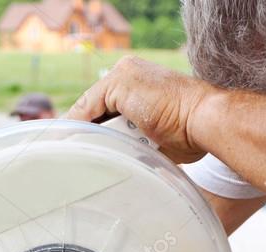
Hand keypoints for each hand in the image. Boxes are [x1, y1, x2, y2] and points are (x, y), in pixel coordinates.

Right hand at [67, 56, 215, 163]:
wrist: (201, 124)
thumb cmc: (167, 101)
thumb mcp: (119, 87)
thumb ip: (90, 102)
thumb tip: (71, 123)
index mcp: (122, 78)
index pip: (86, 104)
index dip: (75, 123)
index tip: (63, 143)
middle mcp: (130, 98)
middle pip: (98, 124)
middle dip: (95, 137)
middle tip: (89, 150)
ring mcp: (140, 122)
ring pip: (112, 142)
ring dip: (112, 148)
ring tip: (114, 151)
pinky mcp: (151, 143)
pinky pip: (128, 154)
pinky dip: (126, 158)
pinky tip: (125, 160)